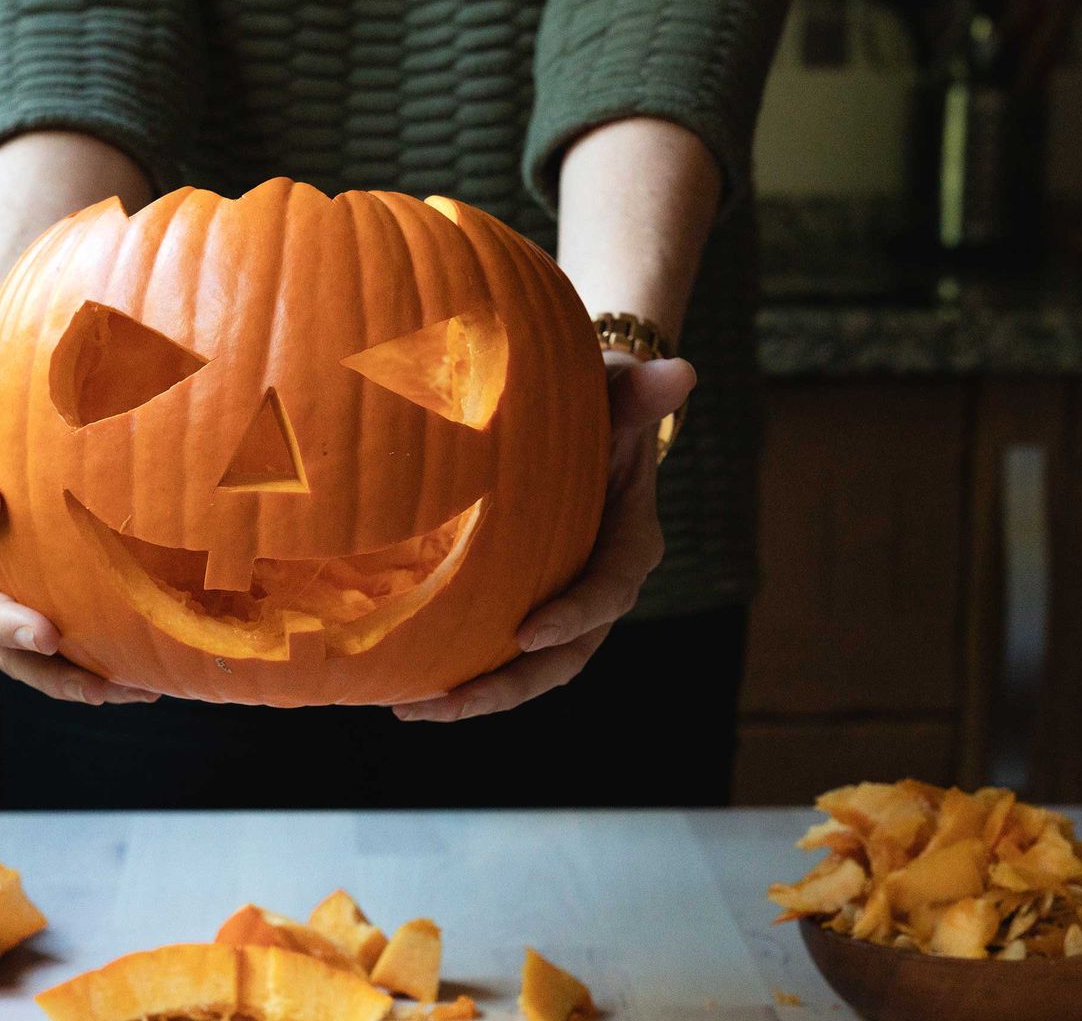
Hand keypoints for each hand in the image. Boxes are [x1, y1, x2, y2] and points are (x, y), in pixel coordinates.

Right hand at [0, 332, 158, 705]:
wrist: (26, 431)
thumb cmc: (5, 397)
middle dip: (2, 622)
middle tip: (45, 632)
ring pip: (11, 649)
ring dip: (56, 673)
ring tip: (108, 686)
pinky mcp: (40, 615)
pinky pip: (60, 657)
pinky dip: (98, 673)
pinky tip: (151, 682)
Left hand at [392, 352, 694, 720]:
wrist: (588, 424)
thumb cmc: (602, 405)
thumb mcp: (620, 396)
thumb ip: (641, 395)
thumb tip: (680, 372)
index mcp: (630, 544)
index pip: (608, 591)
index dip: (575, 616)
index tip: (528, 633)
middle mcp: (600, 587)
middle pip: (565, 657)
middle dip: (509, 686)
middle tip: (450, 700)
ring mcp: (564, 605)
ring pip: (529, 670)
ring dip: (475, 695)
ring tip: (413, 709)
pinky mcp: (528, 607)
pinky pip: (498, 652)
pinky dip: (459, 672)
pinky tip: (401, 686)